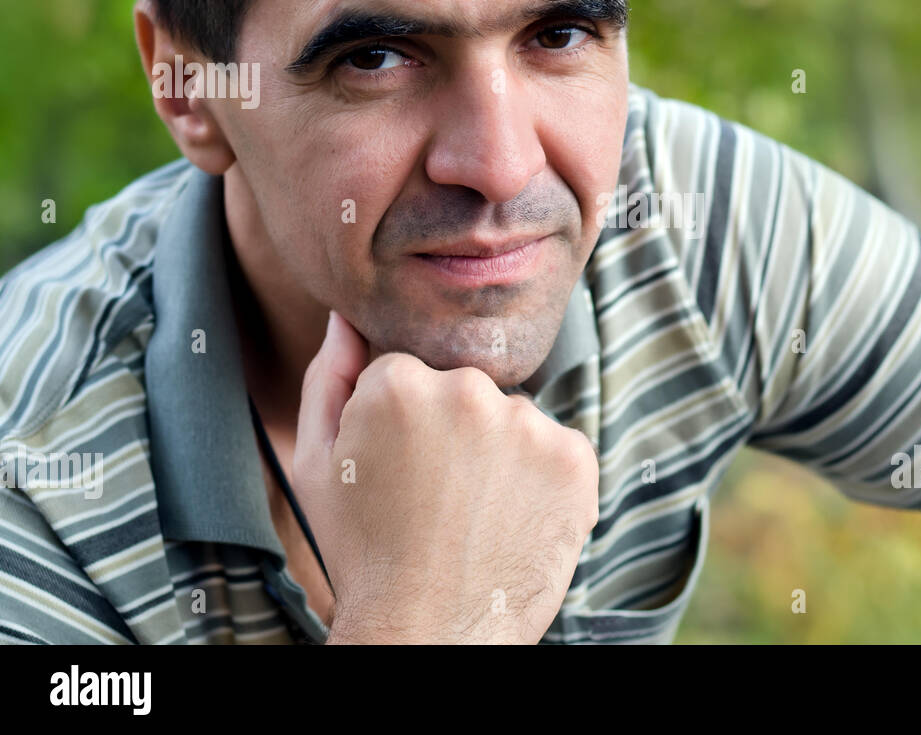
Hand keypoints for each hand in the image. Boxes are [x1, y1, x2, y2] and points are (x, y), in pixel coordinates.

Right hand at [293, 311, 599, 643]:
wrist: (429, 632)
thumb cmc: (365, 551)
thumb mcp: (317, 464)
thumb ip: (330, 376)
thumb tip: (346, 318)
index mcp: (399, 382)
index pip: (410, 373)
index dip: (402, 426)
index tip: (398, 471)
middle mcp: (469, 390)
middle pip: (466, 390)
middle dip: (454, 431)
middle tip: (437, 496)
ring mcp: (528, 423)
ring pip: (513, 418)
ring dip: (500, 452)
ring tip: (474, 513)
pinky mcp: (574, 457)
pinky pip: (557, 446)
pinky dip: (541, 477)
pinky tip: (511, 518)